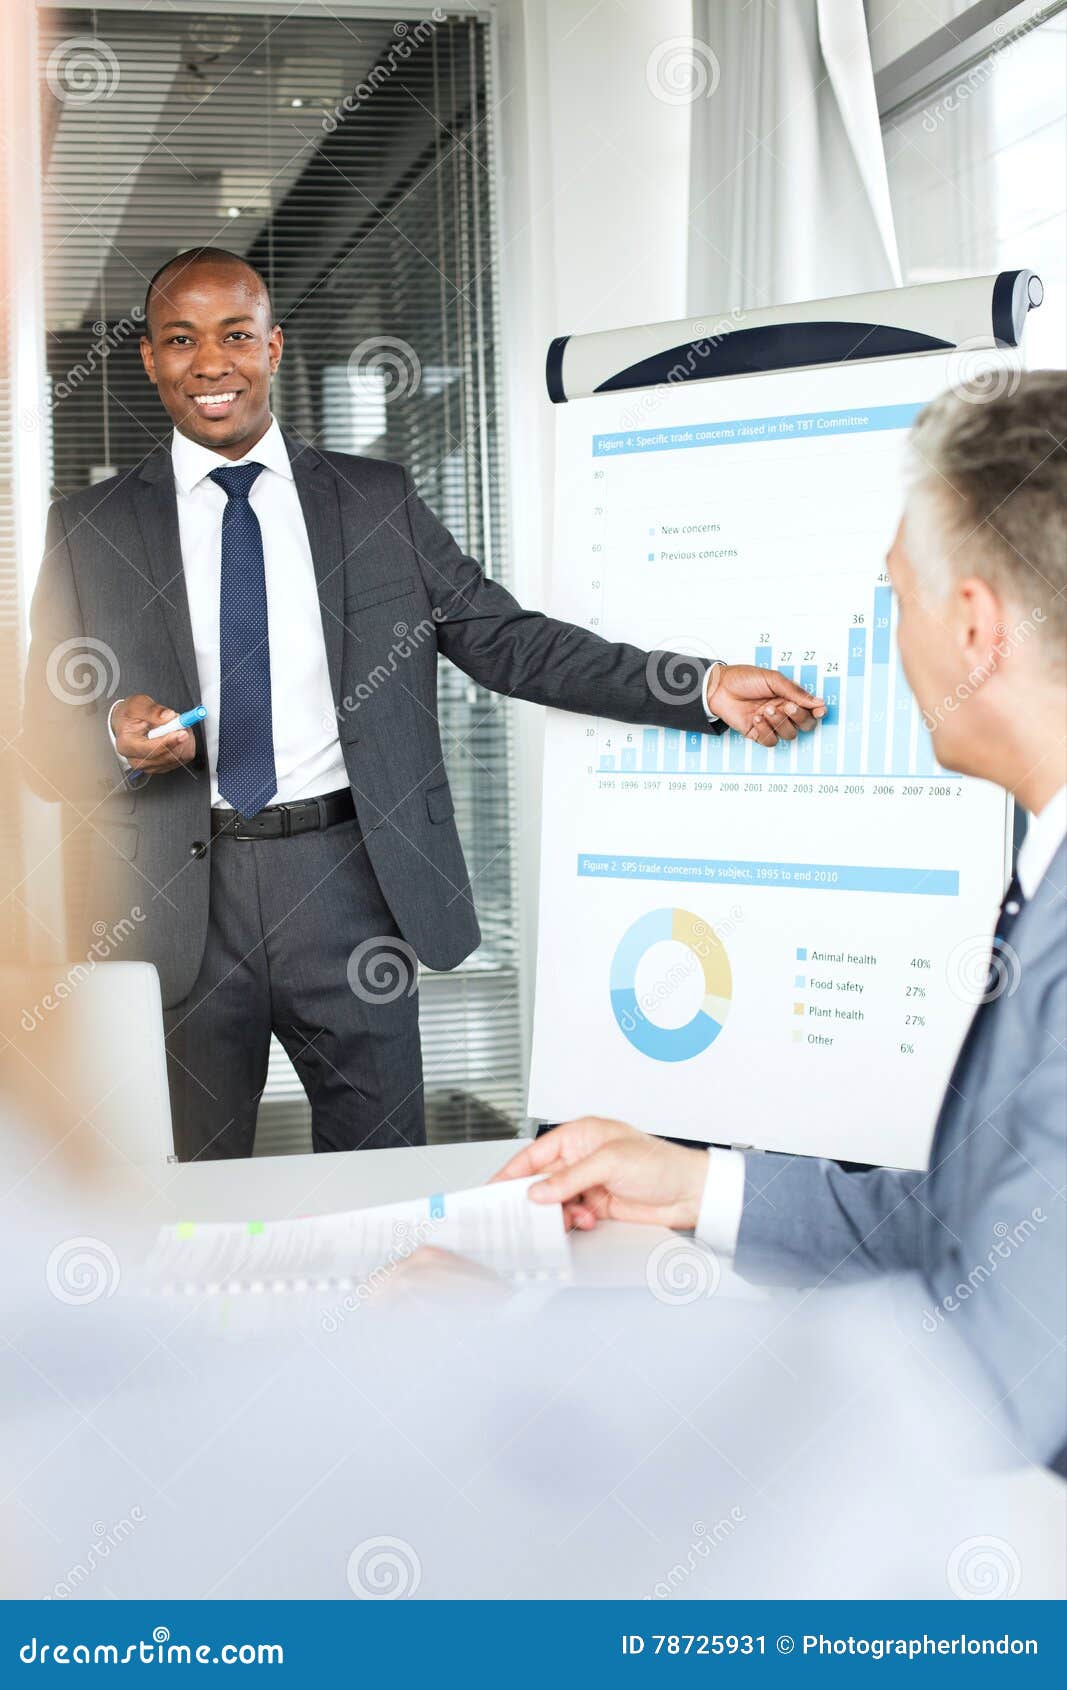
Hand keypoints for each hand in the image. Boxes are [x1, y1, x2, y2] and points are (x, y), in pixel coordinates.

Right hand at [111, 695, 196, 774]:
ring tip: (176, 725)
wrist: (127, 723)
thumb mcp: (138, 704)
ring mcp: (150, 766)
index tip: (182, 732)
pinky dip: (186, 744)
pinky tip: (177, 734)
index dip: (169, 741)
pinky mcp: (162, 767)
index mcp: (127, 745)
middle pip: (167, 757)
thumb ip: (152, 710)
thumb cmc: (130, 714)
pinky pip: (183, 757)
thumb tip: (168, 716)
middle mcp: (136, 760)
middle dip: (179, 738)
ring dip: (184, 740)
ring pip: (179, 757)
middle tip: (180, 720)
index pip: (151, 749)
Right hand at [491, 1117, 708, 1232]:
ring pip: (556, 1201)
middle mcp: (582, 1158)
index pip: (536, 1153)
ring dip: (558, 1213)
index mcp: (581, 1135)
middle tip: (521, 1213)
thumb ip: (570, 1178)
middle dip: (534, 1197)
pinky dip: (574, 1222)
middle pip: (543, 1180)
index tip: (494, 1188)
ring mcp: (590, 1182)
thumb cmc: (660, 1164)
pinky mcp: (598, 1205)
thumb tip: (538, 1191)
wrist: (691, 1193)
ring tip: (566, 1218)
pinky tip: (585, 1221)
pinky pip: (572, 1215)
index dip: (513, 1171)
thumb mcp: (610, 1163)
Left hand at [706, 663, 825, 746]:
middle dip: (799, 718)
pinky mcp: (757, 733)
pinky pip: (770, 740)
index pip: (811, 710)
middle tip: (787, 707)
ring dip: (779, 722)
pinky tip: (756, 718)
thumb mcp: (772, 679)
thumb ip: (795, 692)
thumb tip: (818, 702)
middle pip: (805, 725)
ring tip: (765, 710)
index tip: (819, 710)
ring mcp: (770, 724)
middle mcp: (783, 711)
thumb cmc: (744, 678)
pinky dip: (766, 730)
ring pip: (789, 734)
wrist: (718, 687)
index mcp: (789, 697)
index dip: (817, 712)